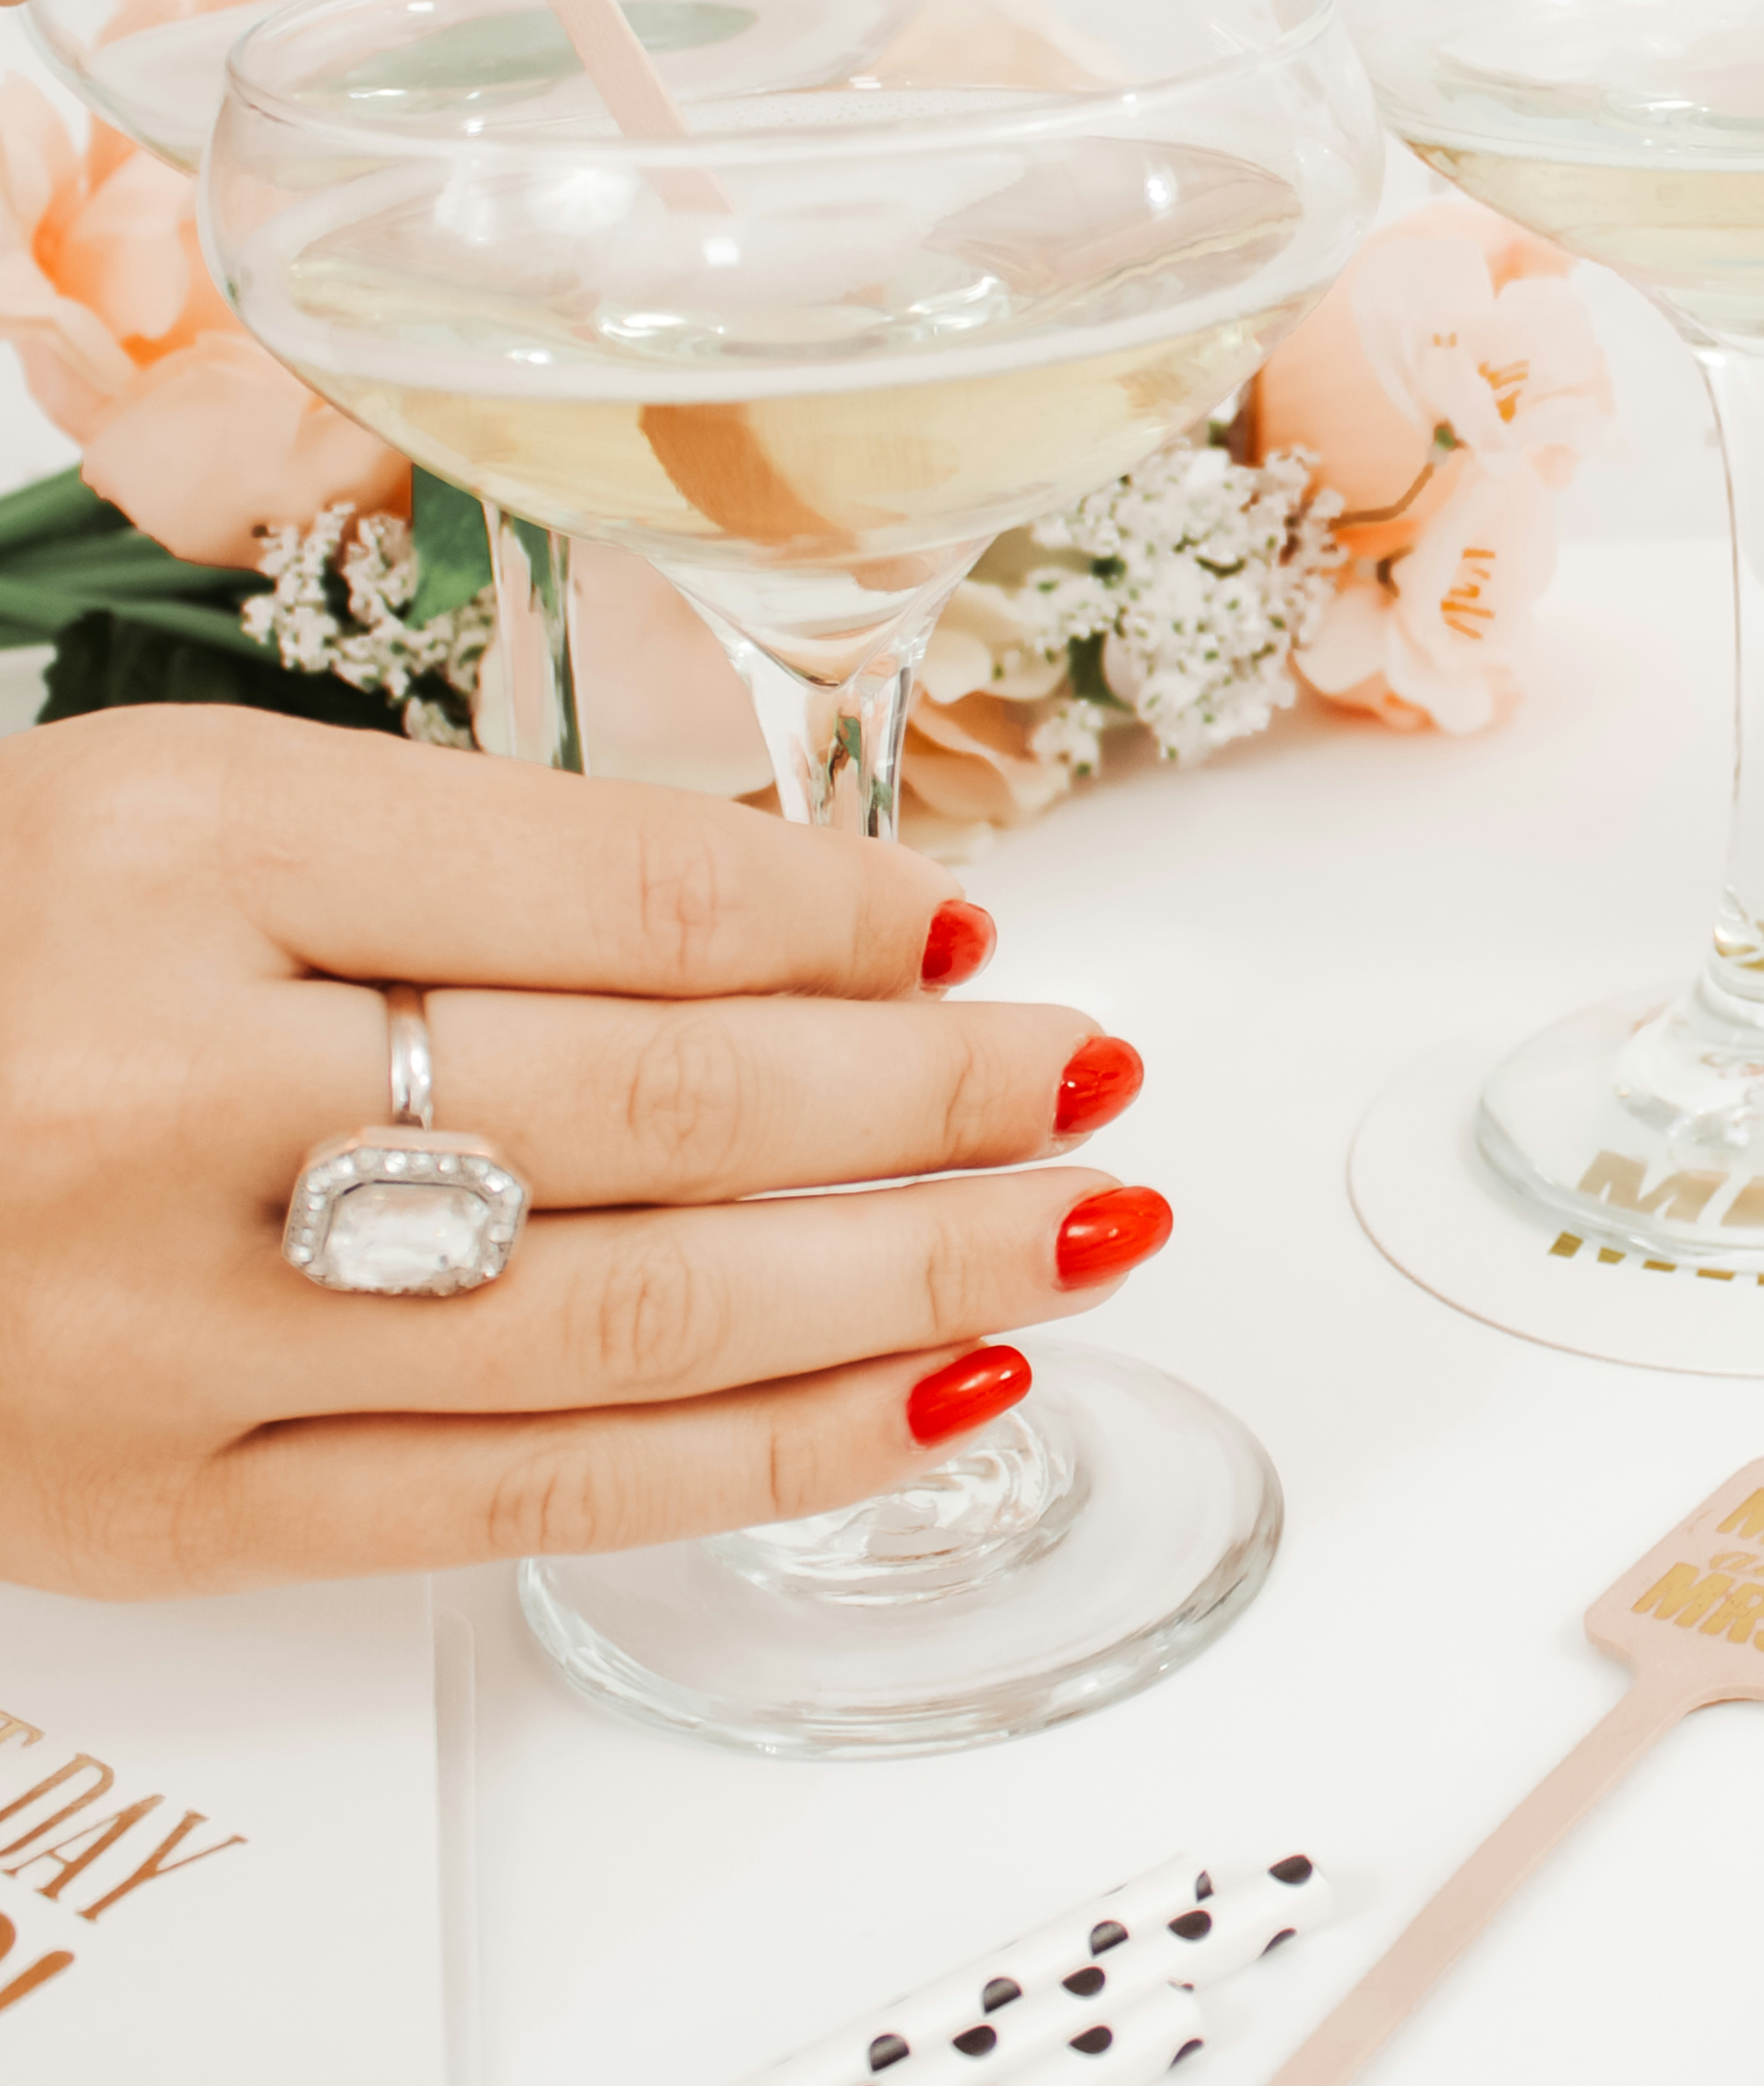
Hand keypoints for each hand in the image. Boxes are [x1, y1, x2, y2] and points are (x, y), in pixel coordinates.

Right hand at [0, 707, 1164, 1597]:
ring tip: (1079, 1232)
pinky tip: (938, 1396)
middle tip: (1087, 1081)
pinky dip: (767, 1453)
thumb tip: (825, 941)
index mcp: (182, 855)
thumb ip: (497, 870)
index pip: (618, 899)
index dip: (837, 917)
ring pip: (631, 1326)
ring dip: (905, 1281)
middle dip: (924, 1106)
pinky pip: (529, 1500)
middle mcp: (171, 1098)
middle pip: (654, 1112)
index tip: (967, 933)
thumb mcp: (215, 814)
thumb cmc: (16, 945)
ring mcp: (168, 1339)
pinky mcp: (173, 1519)